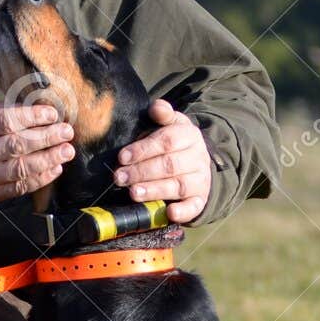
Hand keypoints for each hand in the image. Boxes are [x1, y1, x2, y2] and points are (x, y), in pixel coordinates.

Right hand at [0, 101, 75, 220]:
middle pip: (18, 145)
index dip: (33, 117)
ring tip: (66, 150)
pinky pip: (18, 188)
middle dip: (47, 137)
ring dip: (49, 159)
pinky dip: (39, 179)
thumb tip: (24, 105)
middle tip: (66, 131)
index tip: (52, 114)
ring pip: (21, 169)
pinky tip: (54, 169)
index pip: (6, 122)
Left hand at [113, 98, 211, 223]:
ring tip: (133, 193)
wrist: (197, 162)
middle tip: (119, 177)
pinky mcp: (200, 199)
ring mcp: (200, 180)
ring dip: (154, 190)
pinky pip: (194, 207)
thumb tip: (156, 107)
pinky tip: (169, 213)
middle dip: (141, 172)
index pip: (167, 141)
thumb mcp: (170, 124)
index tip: (122, 157)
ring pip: (178, 186)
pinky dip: (183, 212)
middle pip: (170, 165)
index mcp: (189, 135)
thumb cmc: (174, 142)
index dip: (143, 149)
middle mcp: (198, 157)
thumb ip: (163, 115)